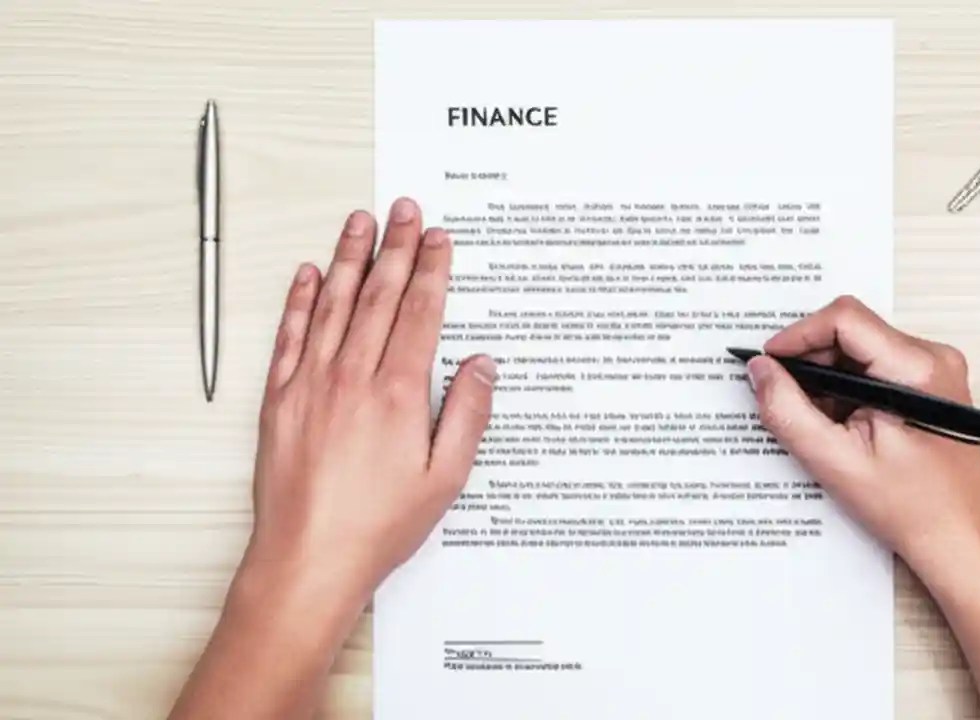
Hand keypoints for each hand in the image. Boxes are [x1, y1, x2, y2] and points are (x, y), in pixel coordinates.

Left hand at [242, 197, 495, 607]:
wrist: (308, 558)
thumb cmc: (378, 525)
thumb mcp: (445, 478)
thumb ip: (466, 414)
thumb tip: (481, 364)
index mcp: (398, 394)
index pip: (419, 314)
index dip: (432, 270)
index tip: (439, 238)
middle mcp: (352, 378)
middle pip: (378, 296)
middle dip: (396, 248)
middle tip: (404, 210)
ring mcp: (311, 384)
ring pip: (332, 304)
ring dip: (348, 258)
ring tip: (360, 222)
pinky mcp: (279, 399)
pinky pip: (289, 336)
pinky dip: (298, 300)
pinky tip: (307, 275)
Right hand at [745, 296, 979, 571]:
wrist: (962, 539)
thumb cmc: (916, 508)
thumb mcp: (837, 462)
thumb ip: (789, 411)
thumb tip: (761, 371)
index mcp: (917, 370)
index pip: (845, 319)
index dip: (798, 335)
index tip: (769, 362)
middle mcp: (933, 359)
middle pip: (852, 331)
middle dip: (810, 360)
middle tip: (782, 397)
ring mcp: (935, 371)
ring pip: (860, 349)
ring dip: (827, 377)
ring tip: (814, 420)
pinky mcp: (930, 386)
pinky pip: (876, 368)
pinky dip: (847, 388)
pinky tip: (839, 424)